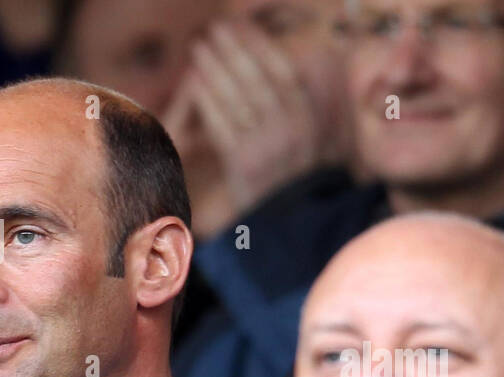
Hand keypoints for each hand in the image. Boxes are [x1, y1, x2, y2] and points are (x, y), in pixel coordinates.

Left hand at [183, 21, 324, 215]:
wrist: (289, 222)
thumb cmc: (292, 174)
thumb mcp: (305, 138)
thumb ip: (293, 104)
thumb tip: (278, 62)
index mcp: (308, 120)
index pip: (284, 72)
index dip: (261, 46)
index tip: (242, 26)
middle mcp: (290, 131)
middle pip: (257, 80)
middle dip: (233, 51)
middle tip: (214, 31)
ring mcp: (268, 148)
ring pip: (237, 99)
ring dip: (215, 69)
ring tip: (200, 49)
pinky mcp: (245, 164)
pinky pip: (223, 124)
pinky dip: (207, 100)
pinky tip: (196, 82)